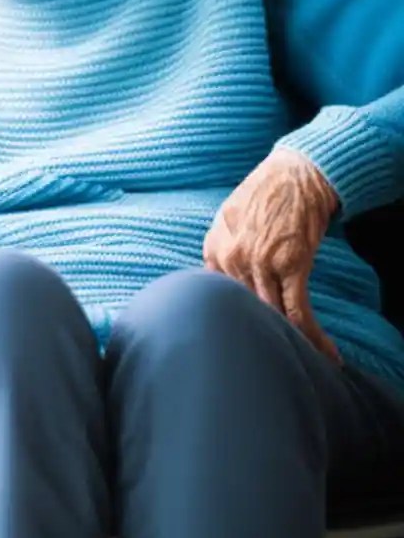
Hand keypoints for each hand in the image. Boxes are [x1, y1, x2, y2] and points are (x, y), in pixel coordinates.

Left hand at [203, 148, 341, 362]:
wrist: (296, 173)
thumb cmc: (264, 195)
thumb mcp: (228, 221)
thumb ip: (222, 252)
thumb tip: (220, 281)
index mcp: (212, 250)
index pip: (216, 297)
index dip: (232, 319)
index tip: (241, 340)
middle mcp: (231, 260)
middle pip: (242, 311)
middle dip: (258, 338)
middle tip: (268, 363)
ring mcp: (260, 264)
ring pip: (270, 316)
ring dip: (289, 342)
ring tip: (301, 364)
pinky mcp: (292, 266)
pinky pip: (298, 311)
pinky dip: (311, 336)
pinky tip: (326, 355)